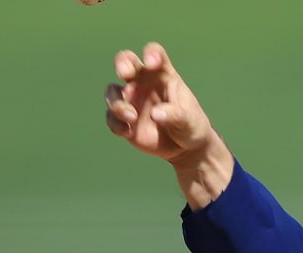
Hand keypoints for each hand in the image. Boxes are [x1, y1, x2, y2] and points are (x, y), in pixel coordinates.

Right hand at [104, 42, 233, 207]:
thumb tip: (155, 114)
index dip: (151, 53)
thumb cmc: (191, 125)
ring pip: (112, 91)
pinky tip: (129, 133)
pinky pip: (112, 117)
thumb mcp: (189, 120)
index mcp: (163, 75)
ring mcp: (132, 100)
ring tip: (132, 117)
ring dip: (117, 103)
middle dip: (122, 63)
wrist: (185, 148)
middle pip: (126, 61)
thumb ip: (175, 115)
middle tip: (125, 74)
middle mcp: (144, 82)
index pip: (155, 53)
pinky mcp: (124, 119)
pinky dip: (116, 123)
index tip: (152, 63)